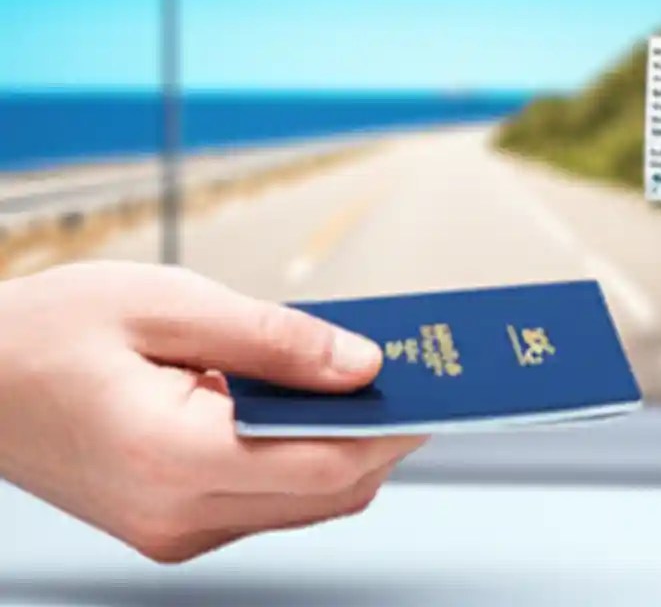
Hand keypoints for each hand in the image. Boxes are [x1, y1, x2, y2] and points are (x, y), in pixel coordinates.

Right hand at [0, 260, 425, 562]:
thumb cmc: (47, 332)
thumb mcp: (168, 303)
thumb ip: (276, 339)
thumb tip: (362, 364)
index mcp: (172, 458)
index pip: (326, 466)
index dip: (394, 430)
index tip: (438, 392)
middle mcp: (175, 515)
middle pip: (326, 493)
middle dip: (380, 438)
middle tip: (411, 379)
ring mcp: (170, 531)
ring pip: (302, 503)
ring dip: (341, 449)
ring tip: (359, 385)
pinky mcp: (168, 526)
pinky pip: (264, 502)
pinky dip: (297, 460)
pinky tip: (299, 409)